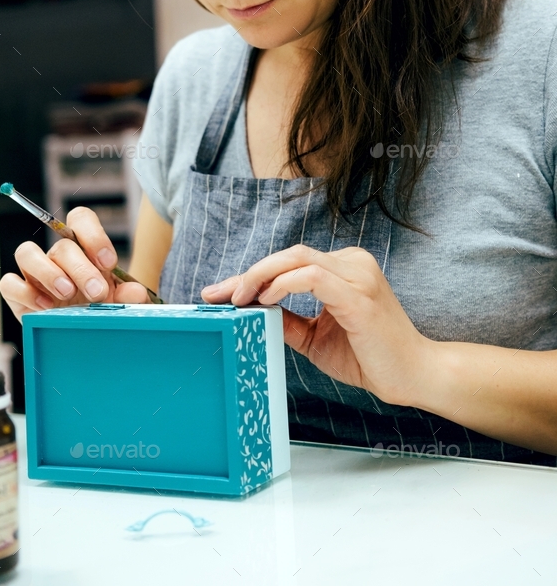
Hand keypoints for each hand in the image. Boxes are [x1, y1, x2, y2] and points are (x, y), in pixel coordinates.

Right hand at [0, 206, 148, 322]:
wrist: (79, 331)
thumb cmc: (98, 308)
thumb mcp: (119, 302)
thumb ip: (129, 296)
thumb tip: (136, 292)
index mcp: (83, 248)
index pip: (80, 219)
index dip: (94, 236)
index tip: (108, 263)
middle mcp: (57, 255)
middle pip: (62, 245)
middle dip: (82, 269)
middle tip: (97, 292)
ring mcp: (34, 272)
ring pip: (26, 252)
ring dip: (49, 273)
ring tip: (68, 294)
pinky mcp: (17, 293)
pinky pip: (9, 282)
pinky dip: (26, 293)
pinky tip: (46, 307)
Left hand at [201, 244, 434, 406]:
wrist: (413, 376)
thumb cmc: (370, 357)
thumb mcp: (316, 338)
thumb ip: (289, 320)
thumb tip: (253, 312)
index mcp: (344, 268)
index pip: (290, 261)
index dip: (252, 274)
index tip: (220, 292)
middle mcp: (352, 263)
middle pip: (289, 255)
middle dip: (248, 273)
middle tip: (217, 293)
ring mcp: (357, 276)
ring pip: (297, 258)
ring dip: (260, 275)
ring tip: (237, 298)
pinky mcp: (358, 295)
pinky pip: (312, 277)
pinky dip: (283, 285)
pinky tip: (266, 299)